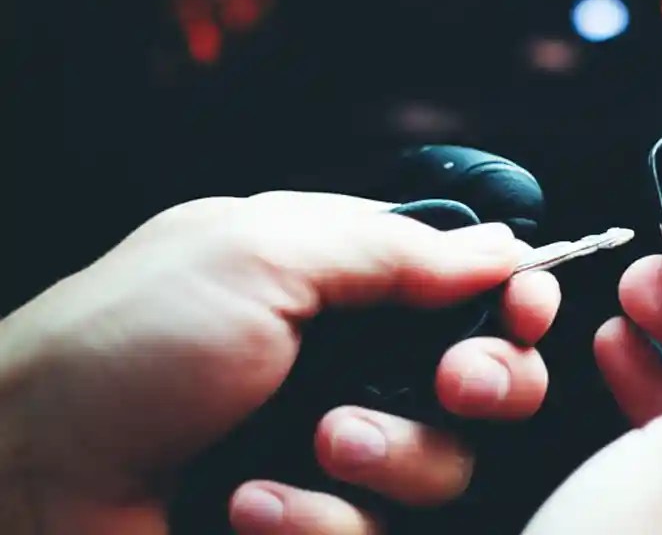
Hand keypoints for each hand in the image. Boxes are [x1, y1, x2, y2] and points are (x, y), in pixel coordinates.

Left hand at [0, 192, 560, 534]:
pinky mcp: (308, 519)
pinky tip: (250, 505)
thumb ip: (392, 247)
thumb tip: (503, 243)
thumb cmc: (123, 348)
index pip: (467, 281)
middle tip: (457, 383)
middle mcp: (349, 359)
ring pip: (446, 464)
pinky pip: (371, 529)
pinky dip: (317, 520)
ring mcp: (331, 445)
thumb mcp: (261, 257)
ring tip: (313, 444)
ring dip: (389, 455)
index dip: (514, 294)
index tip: (524, 309)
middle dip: (489, 380)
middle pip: (487, 375)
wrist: (24, 477)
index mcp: (339, 278)